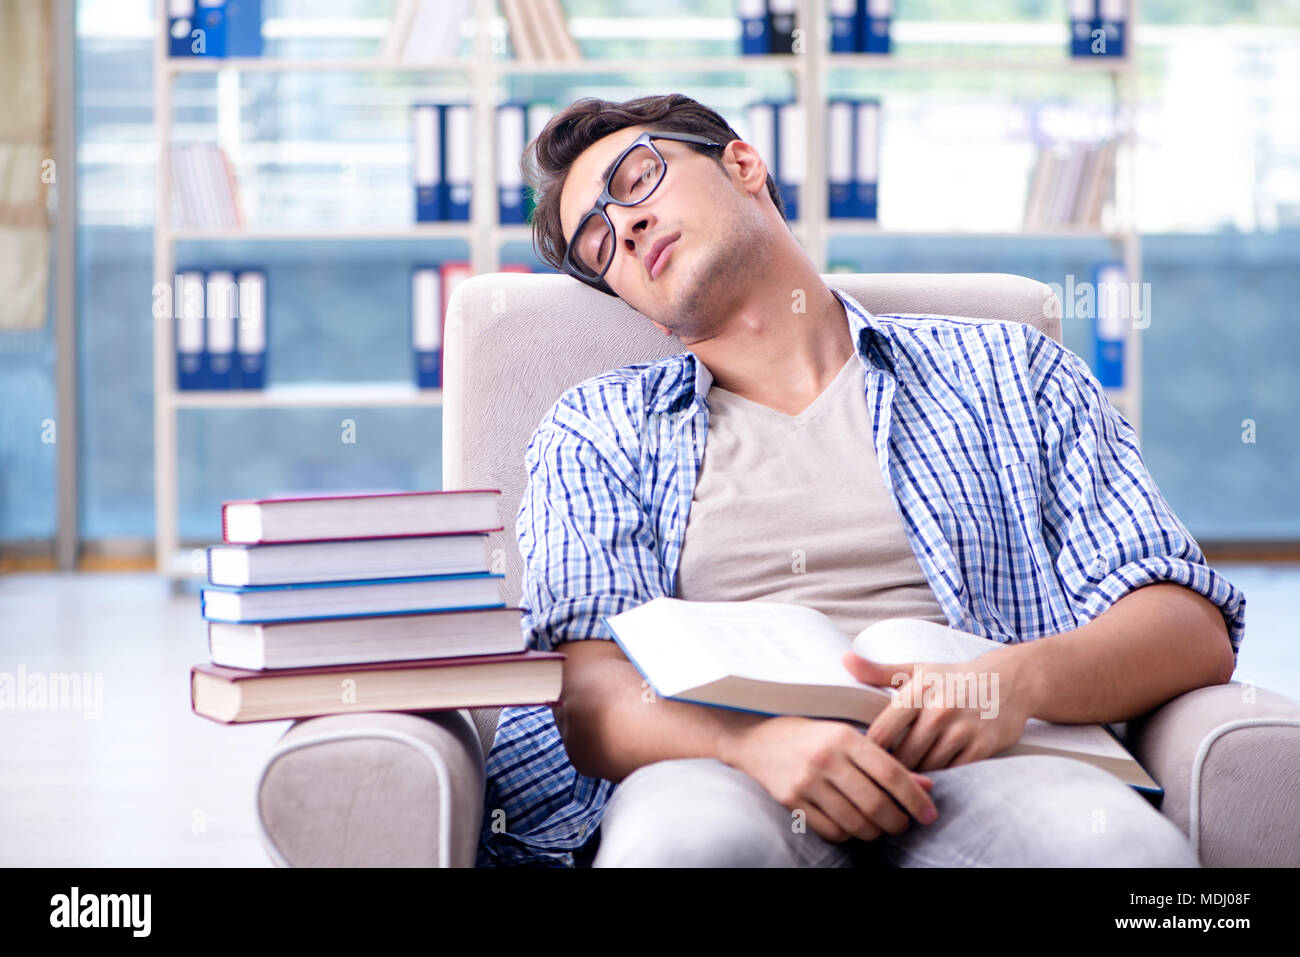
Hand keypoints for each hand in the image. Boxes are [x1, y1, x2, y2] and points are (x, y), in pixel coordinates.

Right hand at [721, 715, 937, 843]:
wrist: (755, 737)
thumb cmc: (810, 735)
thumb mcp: (847, 736)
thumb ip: (886, 760)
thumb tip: (926, 787)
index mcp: (844, 737)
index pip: (890, 774)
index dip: (915, 798)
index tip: (929, 814)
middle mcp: (825, 759)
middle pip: (875, 804)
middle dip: (898, 822)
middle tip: (904, 824)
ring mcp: (806, 782)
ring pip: (855, 823)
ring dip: (875, 832)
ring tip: (880, 828)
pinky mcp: (791, 801)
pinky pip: (831, 831)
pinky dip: (848, 835)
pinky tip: (852, 826)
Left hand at [842, 647, 1033, 772]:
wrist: (1008, 681)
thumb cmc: (953, 677)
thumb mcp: (916, 670)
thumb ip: (878, 671)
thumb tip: (844, 660)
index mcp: (918, 690)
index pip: (882, 732)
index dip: (870, 752)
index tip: (863, 761)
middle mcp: (940, 709)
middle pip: (904, 756)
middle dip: (893, 768)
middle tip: (883, 779)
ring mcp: (963, 729)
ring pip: (928, 767)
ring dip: (917, 776)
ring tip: (905, 782)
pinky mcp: (983, 746)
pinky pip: (954, 773)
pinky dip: (943, 778)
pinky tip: (934, 777)